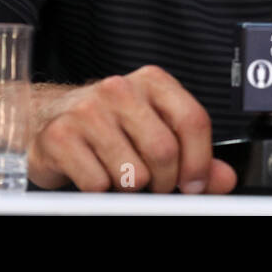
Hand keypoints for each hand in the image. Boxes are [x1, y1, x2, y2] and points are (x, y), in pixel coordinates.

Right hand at [29, 65, 236, 193]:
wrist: (47, 120)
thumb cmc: (109, 126)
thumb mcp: (155, 130)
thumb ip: (193, 154)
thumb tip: (224, 180)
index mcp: (152, 81)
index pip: (193, 120)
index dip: (200, 162)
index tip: (195, 185)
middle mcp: (120, 89)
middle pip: (165, 151)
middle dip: (165, 182)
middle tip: (155, 186)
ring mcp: (87, 110)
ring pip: (133, 173)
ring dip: (131, 187)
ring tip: (119, 173)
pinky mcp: (60, 136)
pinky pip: (98, 183)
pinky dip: (100, 189)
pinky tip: (94, 172)